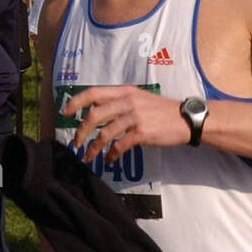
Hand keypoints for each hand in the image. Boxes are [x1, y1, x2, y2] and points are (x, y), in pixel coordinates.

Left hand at [62, 86, 188, 163]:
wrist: (185, 119)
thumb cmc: (161, 110)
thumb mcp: (140, 98)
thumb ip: (120, 102)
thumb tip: (97, 111)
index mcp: (125, 91)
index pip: (94, 93)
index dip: (76, 102)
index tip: (65, 112)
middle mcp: (128, 102)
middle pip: (94, 115)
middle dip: (81, 131)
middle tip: (76, 142)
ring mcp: (135, 117)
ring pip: (105, 133)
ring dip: (93, 147)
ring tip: (89, 156)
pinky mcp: (142, 133)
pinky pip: (119, 145)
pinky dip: (111, 154)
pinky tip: (109, 159)